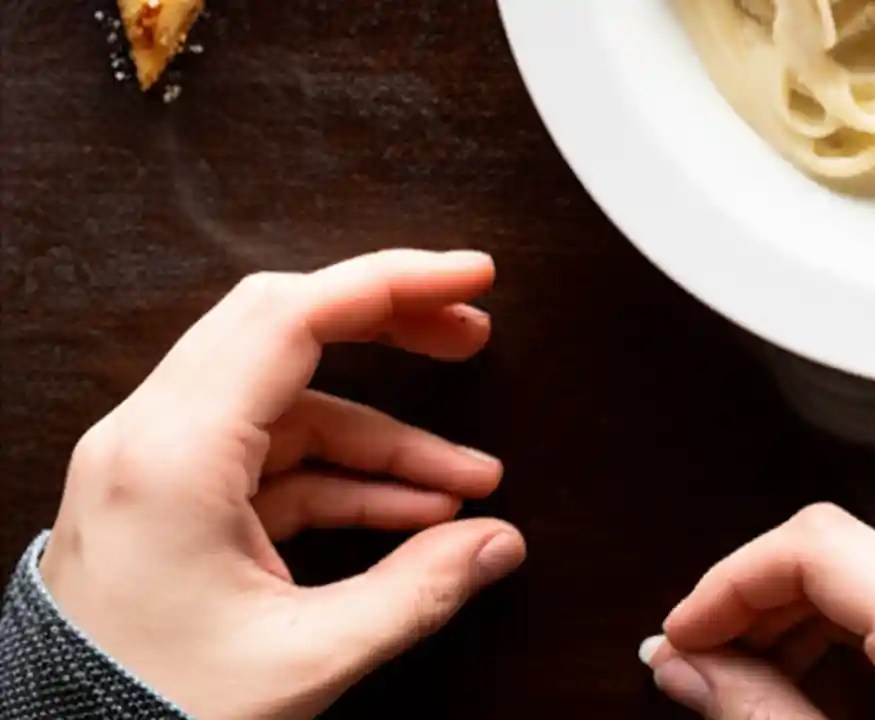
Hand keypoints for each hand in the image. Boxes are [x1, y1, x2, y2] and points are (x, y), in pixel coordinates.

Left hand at [39, 249, 526, 719]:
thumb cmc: (147, 712)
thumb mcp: (302, 659)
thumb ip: (416, 593)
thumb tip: (497, 545)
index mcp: (172, 454)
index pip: (294, 317)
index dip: (393, 283)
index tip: (469, 275)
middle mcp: (155, 439)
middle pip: (288, 330)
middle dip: (392, 330)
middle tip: (470, 332)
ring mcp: (161, 466)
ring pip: (294, 406)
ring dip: (386, 438)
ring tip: (467, 482)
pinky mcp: (176, 499)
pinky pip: (279, 461)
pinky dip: (350, 478)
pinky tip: (414, 515)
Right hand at [642, 503, 874, 719]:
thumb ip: (754, 711)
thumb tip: (680, 662)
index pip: (813, 546)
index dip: (727, 582)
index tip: (680, 633)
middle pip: (837, 553)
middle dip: (755, 603)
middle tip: (699, 662)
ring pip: (867, 573)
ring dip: (794, 618)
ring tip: (747, 682)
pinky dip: (845, 633)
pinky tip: (808, 684)